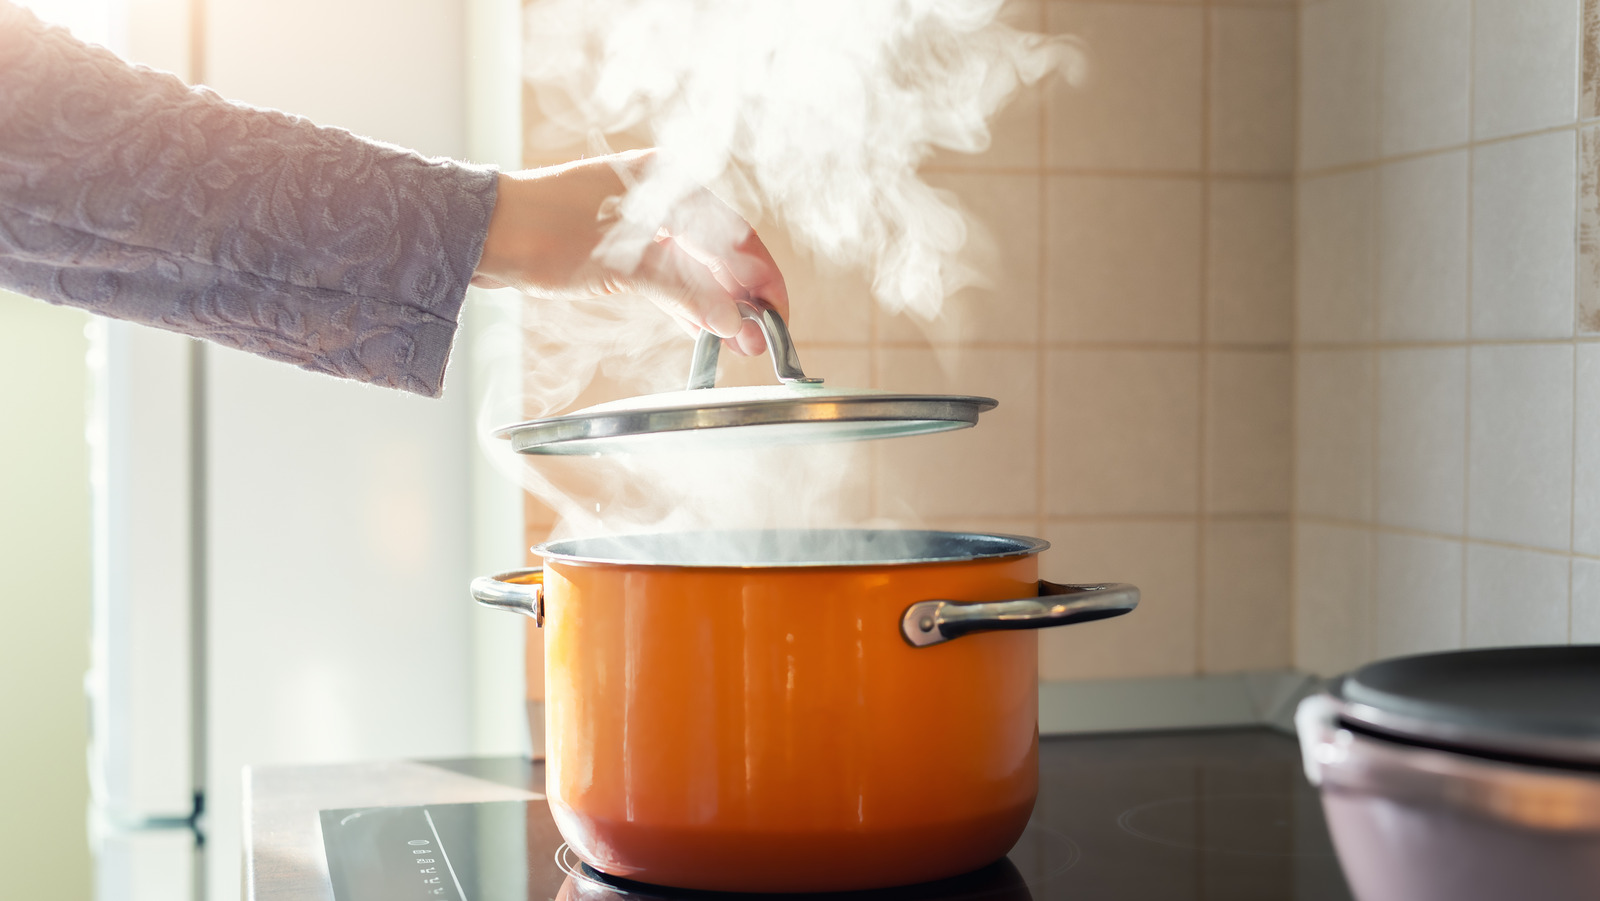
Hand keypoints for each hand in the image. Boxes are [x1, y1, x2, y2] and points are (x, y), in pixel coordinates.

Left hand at [471, 149, 788, 355]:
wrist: (479, 234)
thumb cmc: (544, 231)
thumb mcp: (625, 264)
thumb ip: (687, 292)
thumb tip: (733, 322)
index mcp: (668, 181)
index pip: (736, 234)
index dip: (761, 279)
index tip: (776, 316)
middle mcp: (659, 196)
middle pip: (719, 252)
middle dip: (741, 298)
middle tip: (758, 341)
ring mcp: (639, 221)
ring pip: (694, 267)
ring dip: (716, 304)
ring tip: (737, 343)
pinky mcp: (619, 247)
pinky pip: (667, 275)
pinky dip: (686, 302)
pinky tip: (704, 329)